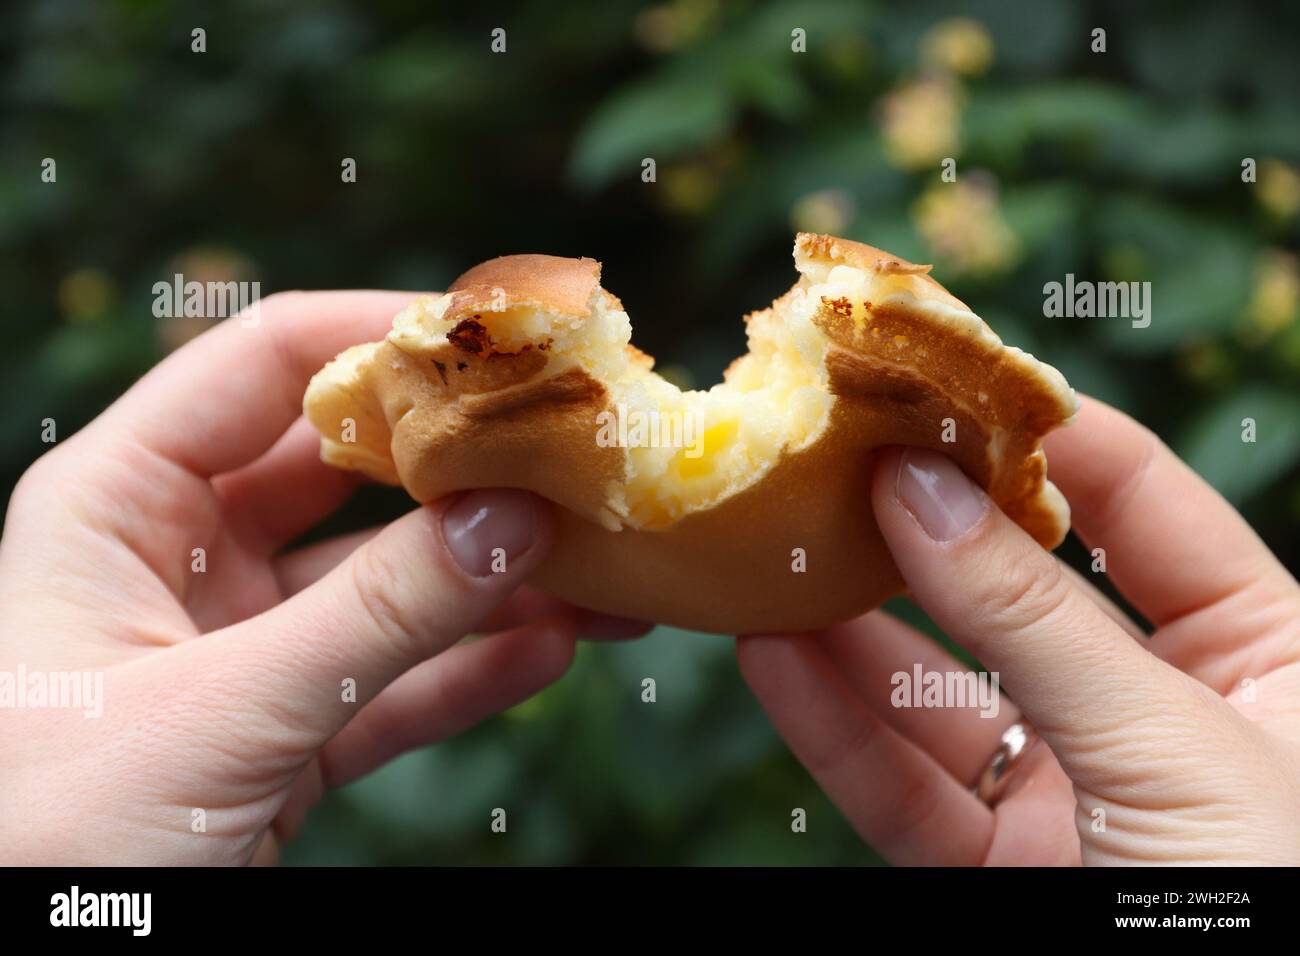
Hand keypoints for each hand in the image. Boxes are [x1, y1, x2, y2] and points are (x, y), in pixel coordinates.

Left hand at [0, 291, 644, 864]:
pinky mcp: (280, 730)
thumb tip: (511, 520)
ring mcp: (237, 645)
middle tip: (572, 451)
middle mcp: (180, 555)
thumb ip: (374, 616)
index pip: (264, 366)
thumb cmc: (47, 840)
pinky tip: (554, 647)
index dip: (382, 337)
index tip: (500, 343)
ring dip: (494, 577)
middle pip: (346, 469)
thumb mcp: (218, 713)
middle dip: (463, 465)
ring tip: (600, 564)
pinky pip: (392, 680)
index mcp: (119, 503)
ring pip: (386, 584)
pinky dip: (471, 669)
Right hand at [739, 395, 1299, 864]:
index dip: (1044, 436)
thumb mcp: (1170, 746)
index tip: (943, 379)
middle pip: (1022, 589)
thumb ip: (1031, 617)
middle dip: (924, 525)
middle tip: (833, 457)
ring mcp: (1074, 794)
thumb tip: (917, 488)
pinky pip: (903, 785)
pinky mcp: (999, 869)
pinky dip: (832, 722)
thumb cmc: (1272, 899)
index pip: (1141, 505)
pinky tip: (771, 655)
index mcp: (1268, 656)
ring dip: (850, 623)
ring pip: (941, 689)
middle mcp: (1163, 712)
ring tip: (772, 550)